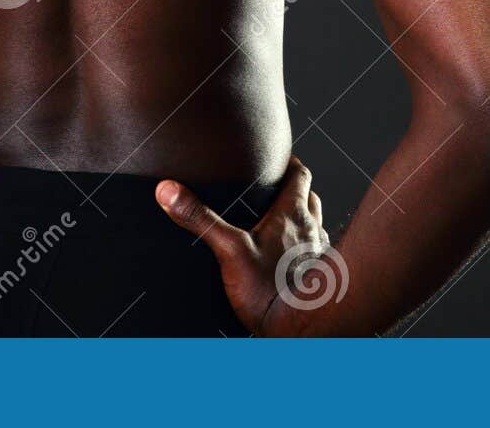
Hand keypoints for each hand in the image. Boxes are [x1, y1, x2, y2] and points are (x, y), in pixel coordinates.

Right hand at [155, 155, 346, 335]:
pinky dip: (305, 248)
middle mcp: (311, 230)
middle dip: (297, 188)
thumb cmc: (272, 291)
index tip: (281, 159)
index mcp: (293, 214)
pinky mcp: (319, 279)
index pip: (301, 175)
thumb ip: (200, 219)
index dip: (291, 163)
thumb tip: (170, 191)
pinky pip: (315, 254)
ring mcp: (318, 254)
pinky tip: (289, 260)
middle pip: (311, 197)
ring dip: (304, 218)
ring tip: (282, 222)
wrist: (303, 331)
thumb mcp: (229, 250)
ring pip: (316, 224)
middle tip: (278, 187)